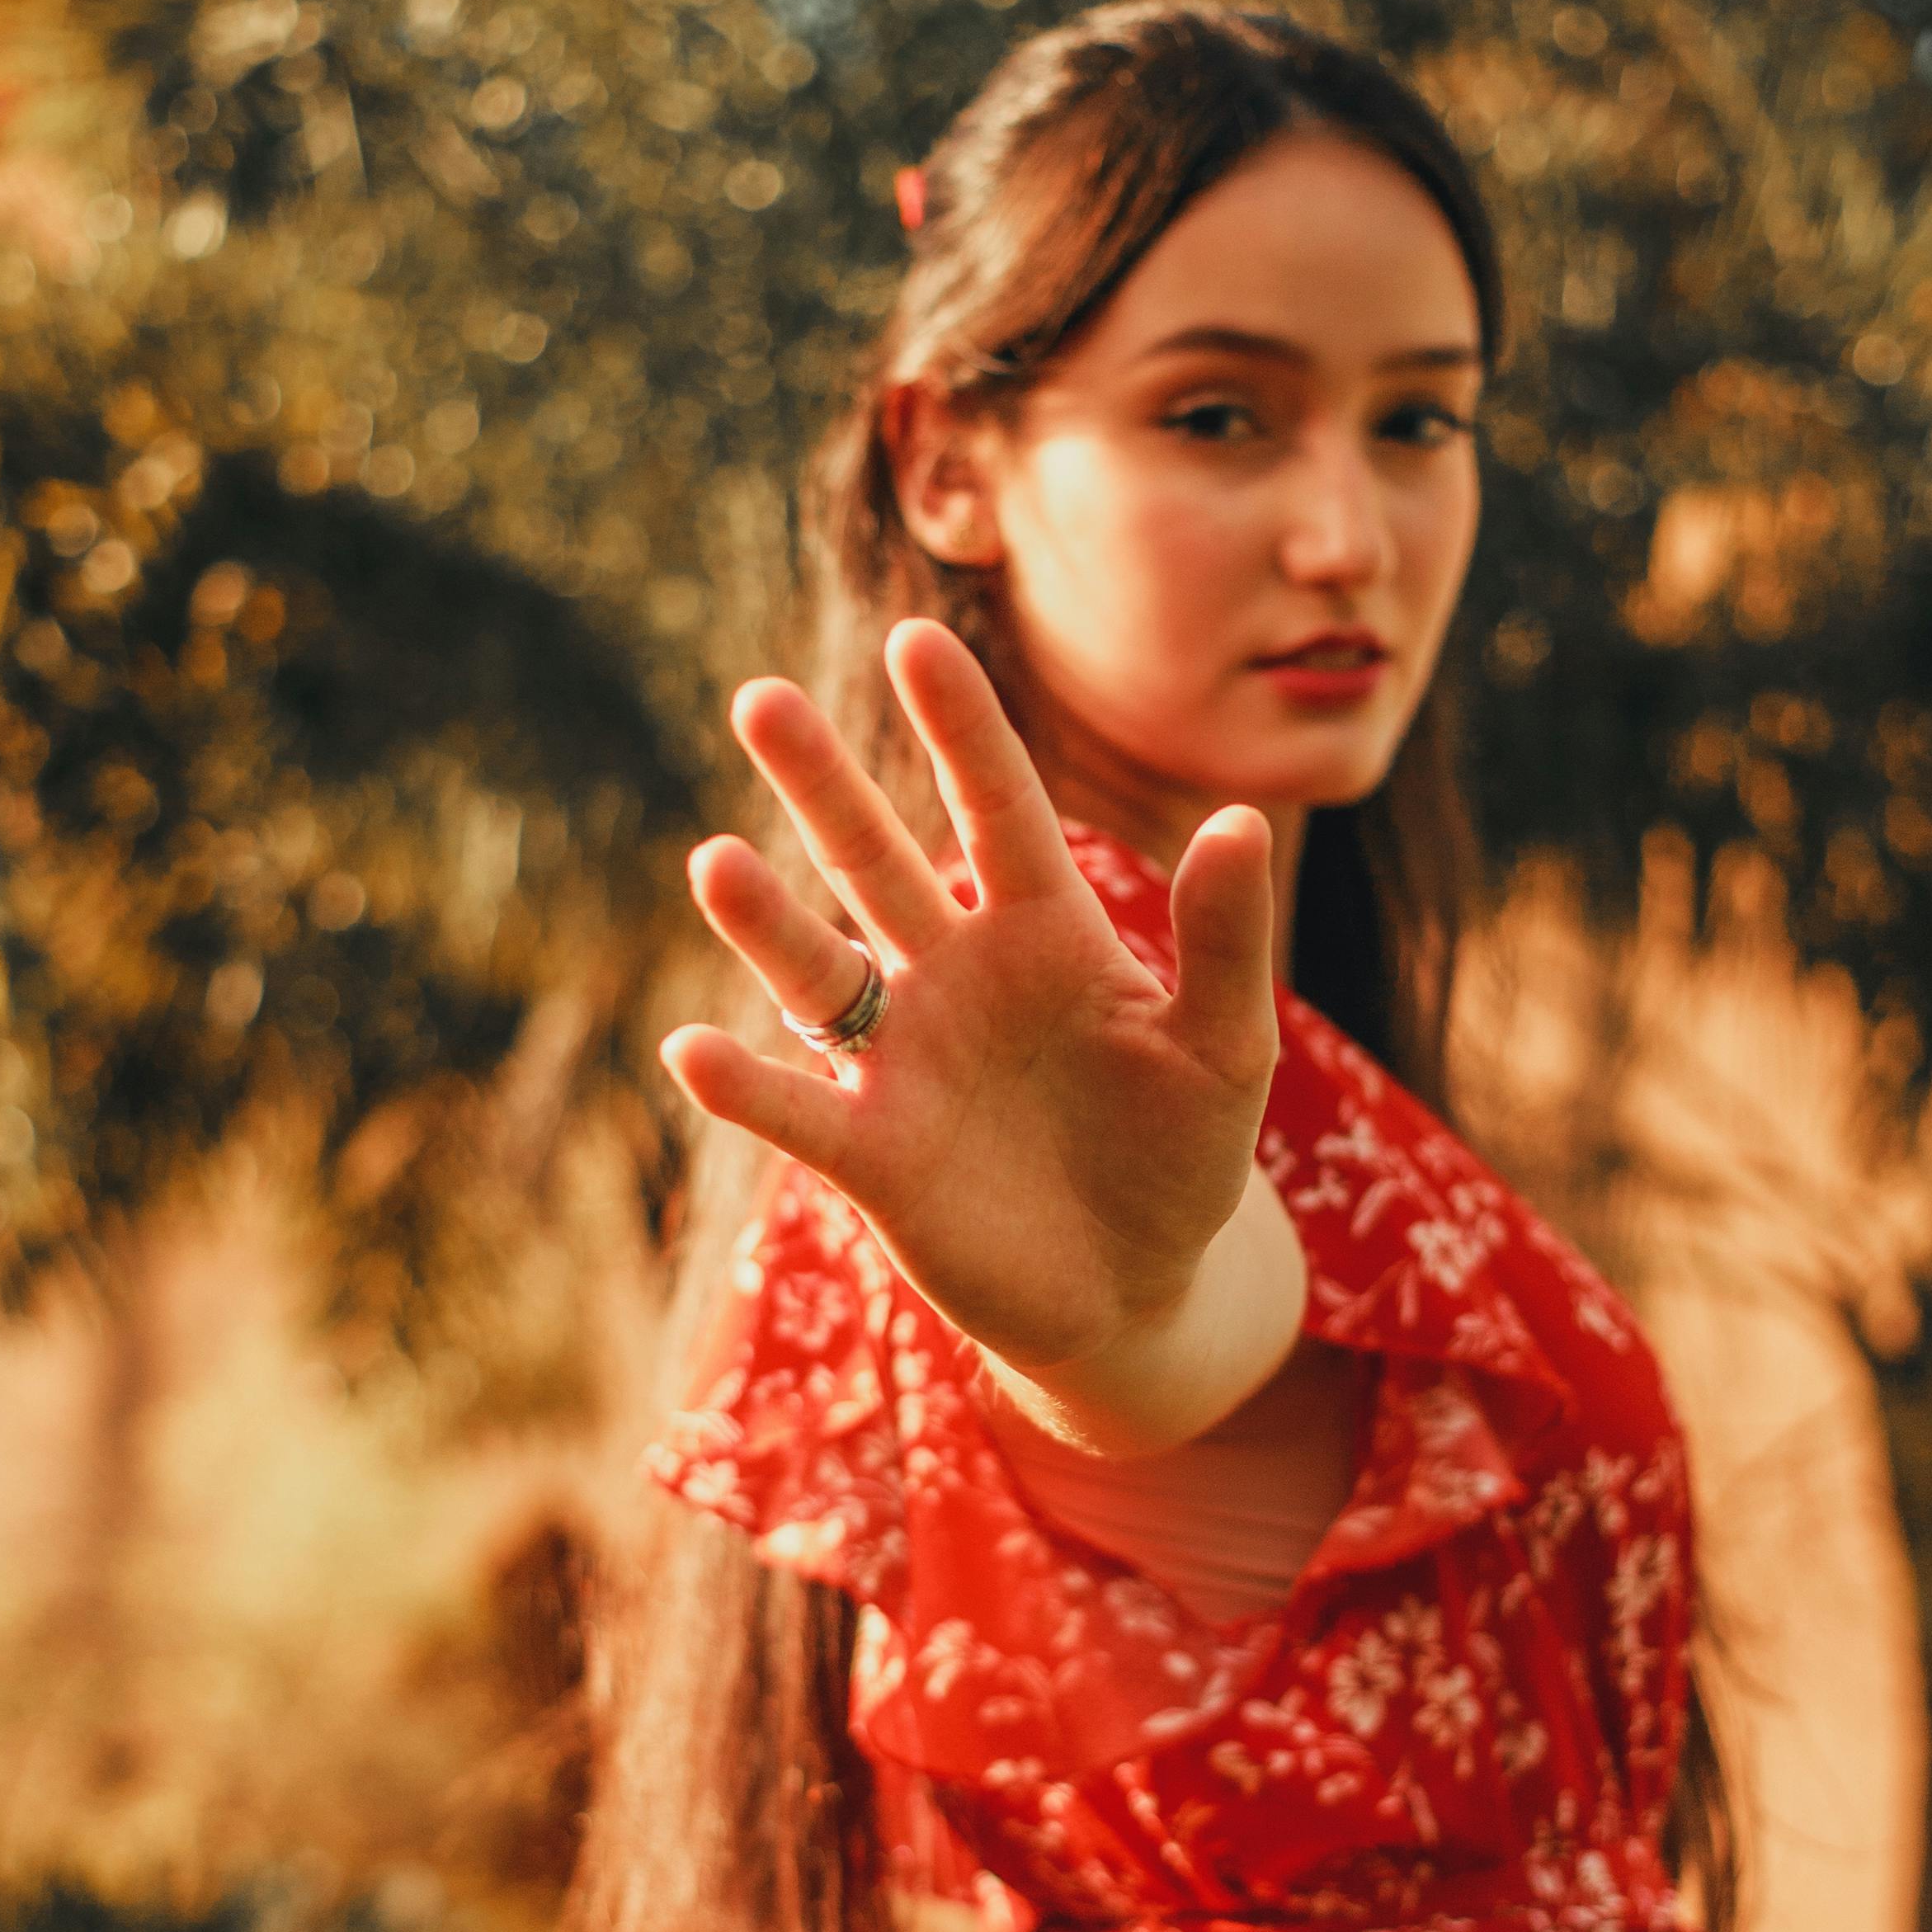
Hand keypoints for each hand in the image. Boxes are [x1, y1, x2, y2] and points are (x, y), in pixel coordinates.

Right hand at [661, 621, 1301, 1445]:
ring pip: (820, 972)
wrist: (1136, 1293)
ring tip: (714, 861)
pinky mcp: (874, 1156)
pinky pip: (798, 1110)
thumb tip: (1241, 818)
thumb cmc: (1181, 1157)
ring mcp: (905, 1062)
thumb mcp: (1226, 1047)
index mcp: (1044, 930)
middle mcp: (955, 976)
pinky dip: (744, 1086)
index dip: (958, 728)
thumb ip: (1225, 940)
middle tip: (759, 700)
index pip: (992, 805)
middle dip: (821, 784)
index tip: (917, 639)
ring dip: (766, 921)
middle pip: (875, 861)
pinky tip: (689, 1050)